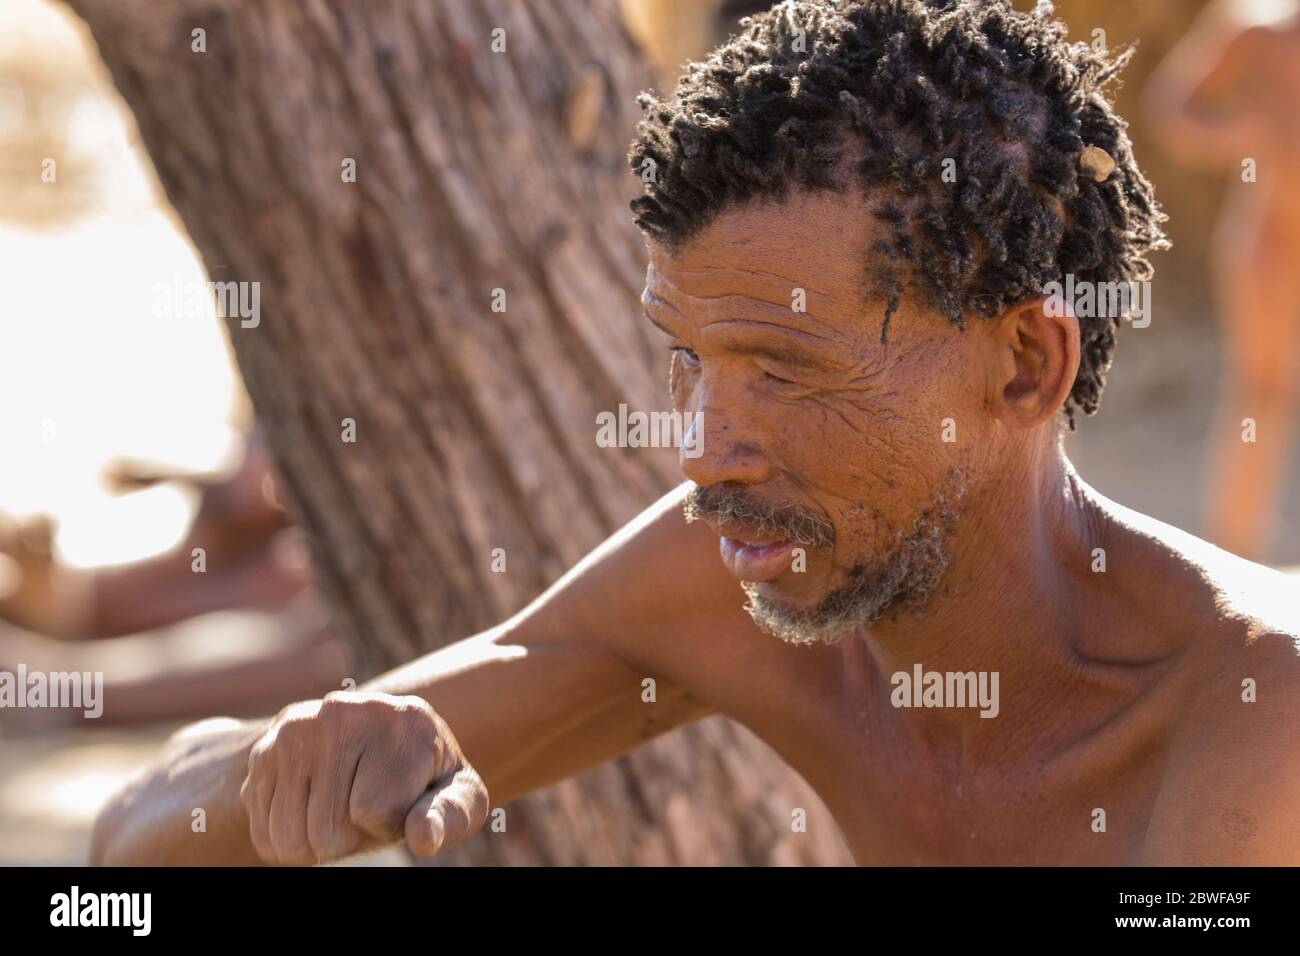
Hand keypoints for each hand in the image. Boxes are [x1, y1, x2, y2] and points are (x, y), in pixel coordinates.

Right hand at [239, 691, 488, 864]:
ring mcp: (299, 727)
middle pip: (330, 832)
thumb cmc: (423, 781)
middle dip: (351, 837)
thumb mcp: (458, 796)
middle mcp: (347, 711)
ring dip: (315, 841)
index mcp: (406, 720)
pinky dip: (284, 838)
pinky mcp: (264, 749)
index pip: (377, 810)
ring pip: (292, 838)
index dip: (390, 823)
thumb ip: (451, 815)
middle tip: (366, 807)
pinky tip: (309, 808)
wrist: (372, 747)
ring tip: (340, 807)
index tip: (402, 799)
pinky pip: (264, 833)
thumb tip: (424, 836)